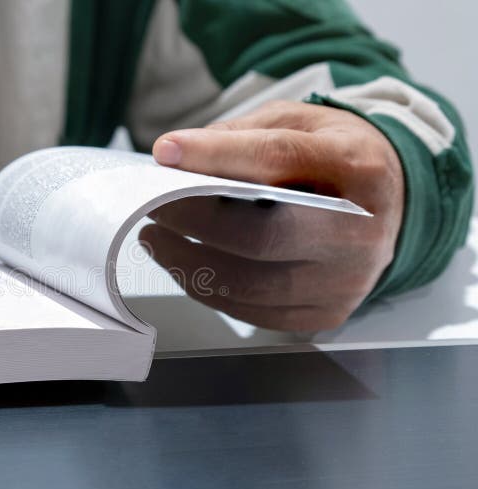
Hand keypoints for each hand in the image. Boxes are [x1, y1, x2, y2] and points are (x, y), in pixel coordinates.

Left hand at [140, 100, 404, 330]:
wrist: (391, 201)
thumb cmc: (333, 157)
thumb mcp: (298, 122)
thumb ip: (242, 135)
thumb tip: (177, 158)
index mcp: (356, 166)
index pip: (277, 160)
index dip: (215, 156)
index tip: (165, 153)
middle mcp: (358, 230)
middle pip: (261, 236)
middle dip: (191, 222)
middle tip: (150, 208)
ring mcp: (346, 279)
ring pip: (251, 285)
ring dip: (188, 264)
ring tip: (156, 239)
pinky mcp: (329, 312)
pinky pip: (256, 312)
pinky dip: (210, 290)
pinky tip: (187, 265)